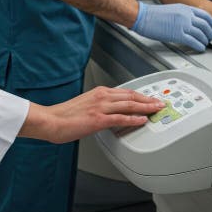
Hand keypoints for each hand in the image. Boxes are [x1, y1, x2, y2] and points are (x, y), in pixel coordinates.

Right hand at [21, 87, 164, 143]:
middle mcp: (102, 97)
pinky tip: (142, 120)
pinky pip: (120, 118)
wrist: (50, 120)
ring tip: (156, 109)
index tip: (150, 99)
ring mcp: (100, 107)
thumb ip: (100, 107)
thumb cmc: (64, 116)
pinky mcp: (98, 120)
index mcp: (99, 93)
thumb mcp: (85, 105)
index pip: (126, 92)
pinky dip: (133, 119)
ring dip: (145, 107)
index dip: (141, 95)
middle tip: (160, 102)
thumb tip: (110, 113)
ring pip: (129, 105)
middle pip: (131, 96)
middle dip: (148, 99)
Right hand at [131, 3, 211, 51]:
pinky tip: (200, 48)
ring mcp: (182, 24)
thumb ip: (185, 14)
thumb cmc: (155, 15)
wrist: (144, 16)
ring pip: (201, 33)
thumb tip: (194, 23)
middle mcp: (186, 15)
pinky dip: (199, 45)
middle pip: (206, 25)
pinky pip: (193, 41)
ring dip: (206, 40)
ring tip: (206, 44)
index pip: (206, 16)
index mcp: (186, 8)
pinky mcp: (177, 34)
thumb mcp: (174, 9)